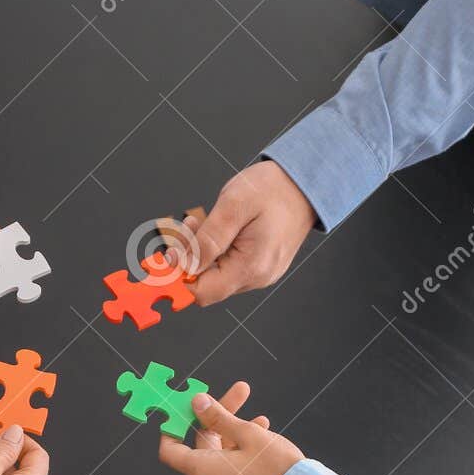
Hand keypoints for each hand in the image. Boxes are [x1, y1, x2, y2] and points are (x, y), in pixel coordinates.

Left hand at [157, 381, 303, 474]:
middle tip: (238, 394)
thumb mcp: (247, 434)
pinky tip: (261, 433)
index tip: (184, 410)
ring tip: (258, 418)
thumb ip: (219, 417)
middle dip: (219, 418)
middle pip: (202, 444)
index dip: (173, 428)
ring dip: (235, 431)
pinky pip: (231, 465)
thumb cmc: (276, 469)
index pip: (170, 451)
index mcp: (202, 470)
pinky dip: (241, 448)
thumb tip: (198, 403)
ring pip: (220, 453)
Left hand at [188, 161, 315, 305]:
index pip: (202, 293)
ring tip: (209, 220)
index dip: (179, 277)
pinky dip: (215, 249)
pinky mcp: (259, 266)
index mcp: (251, 267)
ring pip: (215, 273)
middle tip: (193, 222)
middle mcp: (257, 278)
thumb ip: (204, 240)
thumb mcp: (232, 207)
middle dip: (190, 256)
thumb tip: (178, 264)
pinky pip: (227, 266)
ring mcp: (260, 274)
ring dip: (202, 250)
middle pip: (206, 283)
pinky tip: (221, 227)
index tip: (169, 254)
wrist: (304, 182)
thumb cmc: (273, 189)